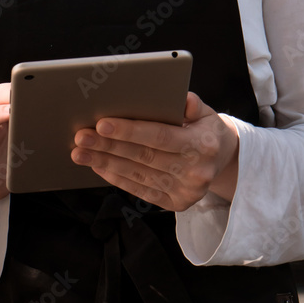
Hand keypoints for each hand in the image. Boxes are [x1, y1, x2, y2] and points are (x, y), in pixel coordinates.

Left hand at [71, 92, 239, 210]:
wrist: (223, 160)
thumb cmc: (206, 129)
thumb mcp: (206, 112)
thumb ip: (192, 104)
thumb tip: (180, 98)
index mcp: (202, 145)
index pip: (160, 136)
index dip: (130, 130)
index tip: (102, 123)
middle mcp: (195, 172)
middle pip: (143, 157)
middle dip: (108, 146)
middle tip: (81, 136)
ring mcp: (186, 192)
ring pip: (137, 175)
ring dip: (105, 163)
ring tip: (80, 152)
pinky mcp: (176, 204)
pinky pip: (141, 190)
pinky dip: (116, 178)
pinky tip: (98, 166)